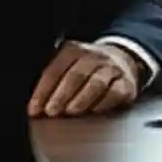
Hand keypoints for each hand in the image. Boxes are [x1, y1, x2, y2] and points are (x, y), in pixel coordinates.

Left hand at [28, 40, 142, 117]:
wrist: (123, 59)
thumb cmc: (88, 67)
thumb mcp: (68, 63)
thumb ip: (53, 79)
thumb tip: (35, 103)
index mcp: (74, 50)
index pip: (56, 69)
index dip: (43, 90)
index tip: (34, 107)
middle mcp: (94, 57)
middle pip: (76, 75)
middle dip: (61, 95)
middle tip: (51, 110)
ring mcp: (111, 69)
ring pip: (96, 83)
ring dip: (81, 99)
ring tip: (71, 110)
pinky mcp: (126, 83)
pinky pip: (115, 92)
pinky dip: (103, 102)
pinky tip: (93, 109)